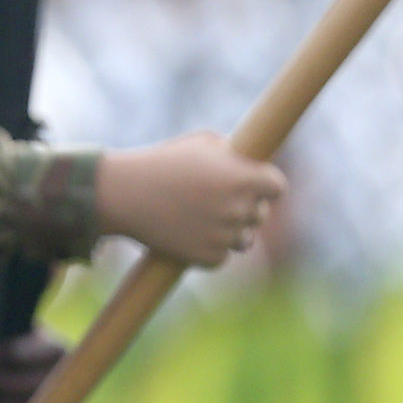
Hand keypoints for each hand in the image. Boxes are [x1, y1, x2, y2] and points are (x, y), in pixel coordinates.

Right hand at [96, 131, 287, 266]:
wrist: (124, 194)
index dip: (265, 185)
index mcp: (245, 178)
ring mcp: (225, 236)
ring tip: (200, 217)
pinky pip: (221, 256)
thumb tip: (254, 167)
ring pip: (243, 239)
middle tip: (215, 200)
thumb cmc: (162, 163)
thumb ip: (235, 156)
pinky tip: (187, 232)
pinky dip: (208, 248)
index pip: (277, 187)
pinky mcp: (209, 258)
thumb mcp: (202, 144)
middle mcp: (240, 208)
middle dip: (244, 207)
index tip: (252, 185)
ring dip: (229, 231)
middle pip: (260, 214)